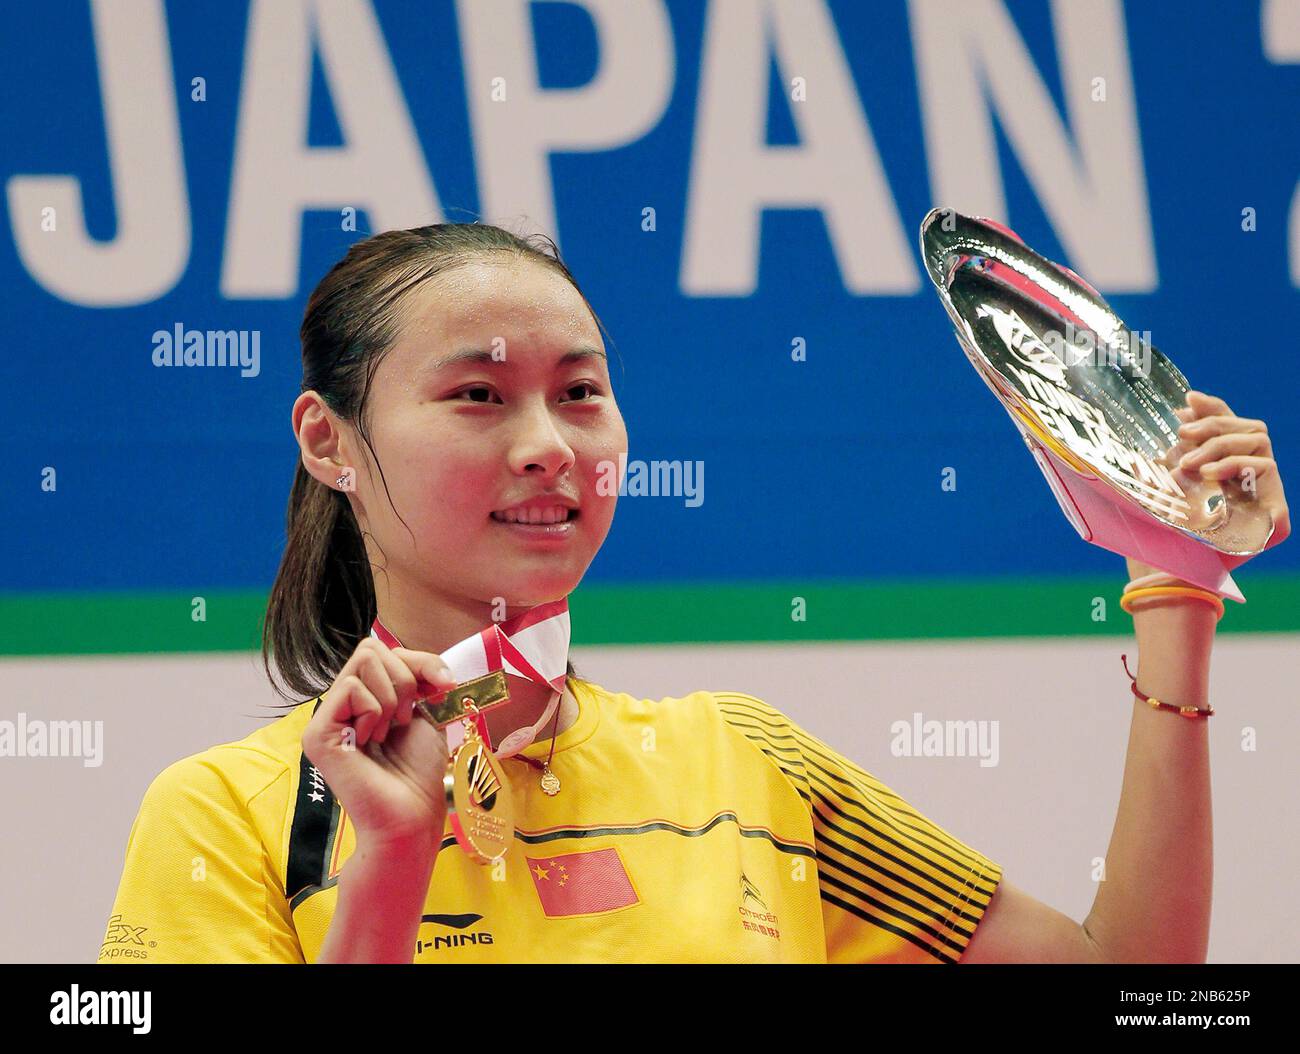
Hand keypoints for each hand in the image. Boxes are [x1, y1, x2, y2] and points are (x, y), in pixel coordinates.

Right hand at [302, 637, 458, 851]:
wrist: (411, 813)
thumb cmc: (419, 769)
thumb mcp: (427, 709)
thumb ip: (418, 675)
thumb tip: (417, 656)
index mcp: (363, 698)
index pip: (383, 650)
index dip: (419, 661)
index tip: (444, 686)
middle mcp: (339, 704)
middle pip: (371, 648)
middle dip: (405, 679)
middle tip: (405, 720)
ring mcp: (324, 718)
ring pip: (364, 661)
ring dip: (393, 697)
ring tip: (387, 734)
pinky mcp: (316, 733)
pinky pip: (352, 688)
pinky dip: (375, 711)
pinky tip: (370, 742)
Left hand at [1126, 389, 1289, 579]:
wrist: (1170, 576)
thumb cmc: (1161, 531)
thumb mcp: (1164, 484)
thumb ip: (1175, 452)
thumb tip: (1180, 410)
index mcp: (1226, 468)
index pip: (1231, 425)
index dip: (1213, 408)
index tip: (1186, 400)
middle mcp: (1250, 479)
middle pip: (1248, 428)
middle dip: (1213, 424)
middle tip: (1180, 433)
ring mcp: (1266, 494)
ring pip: (1258, 441)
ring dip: (1219, 444)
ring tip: (1189, 462)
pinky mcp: (1275, 514)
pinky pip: (1265, 467)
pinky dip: (1234, 463)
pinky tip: (1206, 472)